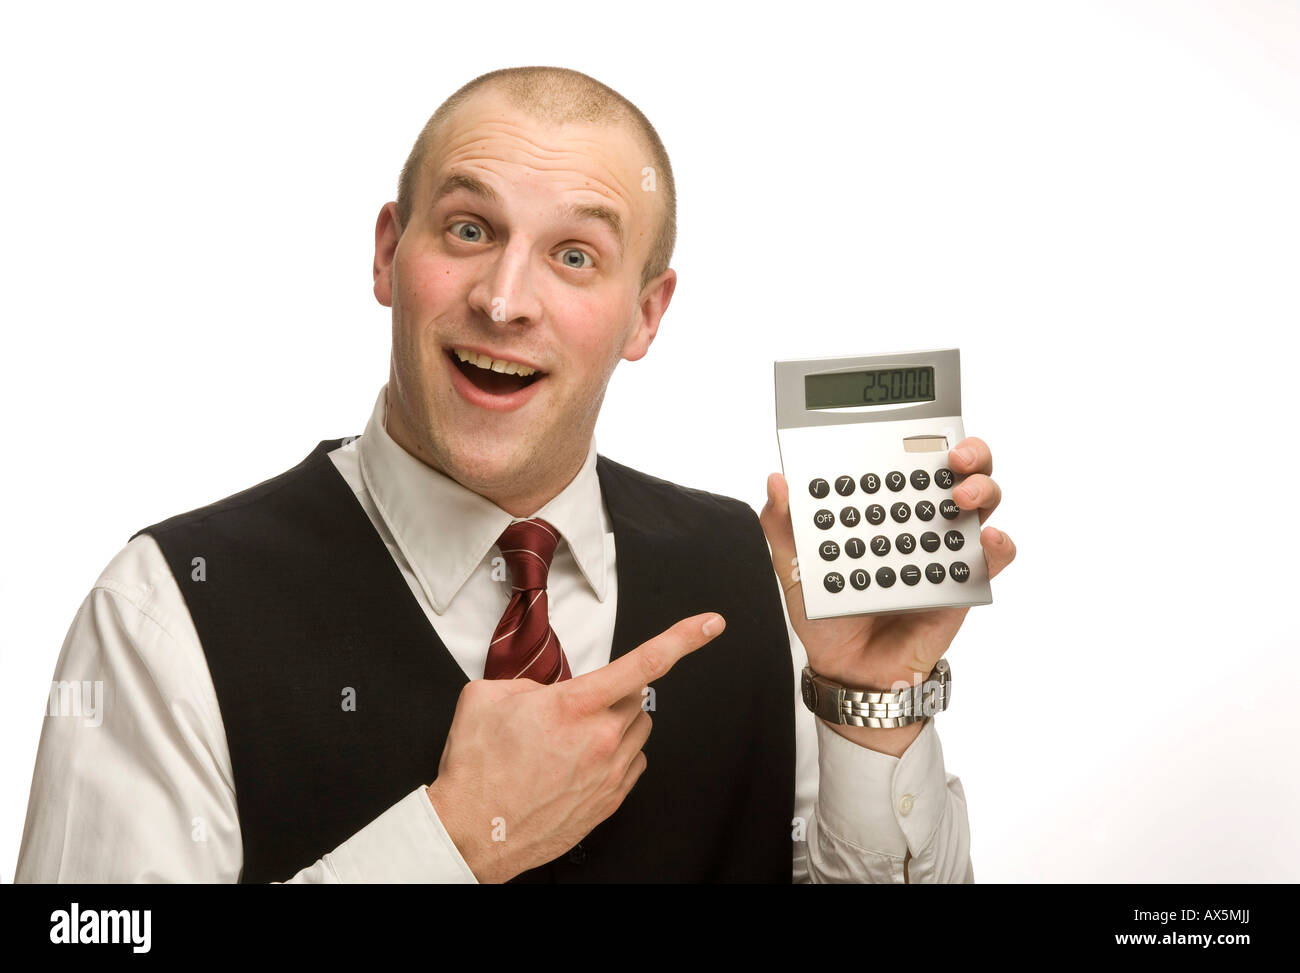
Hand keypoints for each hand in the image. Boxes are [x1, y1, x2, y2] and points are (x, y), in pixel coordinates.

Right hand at [426, 612, 725, 882]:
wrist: (474, 832)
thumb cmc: (478, 771)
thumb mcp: (487, 697)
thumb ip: (528, 680)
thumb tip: (544, 689)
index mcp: (574, 706)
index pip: (645, 662)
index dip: (684, 638)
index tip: (711, 624)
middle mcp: (600, 739)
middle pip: (636, 696)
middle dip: (612, 692)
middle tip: (574, 707)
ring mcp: (609, 772)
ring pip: (639, 728)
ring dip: (617, 722)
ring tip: (575, 736)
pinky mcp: (610, 800)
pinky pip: (634, 762)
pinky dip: (617, 754)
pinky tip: (583, 761)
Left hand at [759, 437, 1014, 693]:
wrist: (848, 670)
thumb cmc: (828, 613)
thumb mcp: (796, 567)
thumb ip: (784, 526)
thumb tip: (776, 482)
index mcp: (881, 507)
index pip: (906, 459)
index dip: (916, 436)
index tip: (910, 428)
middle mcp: (919, 520)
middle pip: (960, 471)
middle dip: (966, 452)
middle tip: (953, 457)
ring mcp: (944, 549)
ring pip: (983, 504)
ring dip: (983, 489)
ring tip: (964, 495)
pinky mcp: (962, 585)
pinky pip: (992, 560)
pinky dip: (997, 547)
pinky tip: (986, 541)